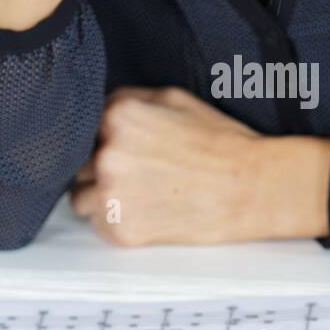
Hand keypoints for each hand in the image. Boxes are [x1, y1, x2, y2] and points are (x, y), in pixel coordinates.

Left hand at [69, 86, 329, 246]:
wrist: (251, 187)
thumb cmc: (220, 143)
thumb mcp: (175, 99)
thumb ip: (129, 99)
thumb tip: (100, 109)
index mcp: (117, 117)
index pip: (82, 128)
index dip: (102, 140)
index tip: (126, 149)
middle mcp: (107, 154)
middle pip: (79, 164)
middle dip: (100, 168)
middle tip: (138, 173)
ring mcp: (111, 195)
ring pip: (81, 198)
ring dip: (101, 198)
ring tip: (140, 195)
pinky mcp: (120, 229)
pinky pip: (98, 225)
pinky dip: (117, 221)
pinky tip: (149, 211)